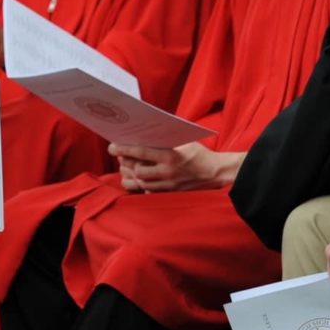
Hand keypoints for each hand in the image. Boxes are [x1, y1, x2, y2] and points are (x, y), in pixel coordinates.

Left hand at [110, 141, 236, 192]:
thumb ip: (165, 140)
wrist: (216, 172)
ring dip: (131, 176)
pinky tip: (139, 180)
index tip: (112, 147)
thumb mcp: (184, 142)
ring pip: (142, 184)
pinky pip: (149, 193)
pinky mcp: (171, 194)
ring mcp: (169, 185)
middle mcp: (168, 172)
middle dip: (126, 164)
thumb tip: (144, 135)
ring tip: (127, 169)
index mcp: (171, 155)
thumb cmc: (200, 154)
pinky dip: (142, 187)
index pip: (141, 152)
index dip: (124, 149)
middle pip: (138, 171)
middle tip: (121, 158)